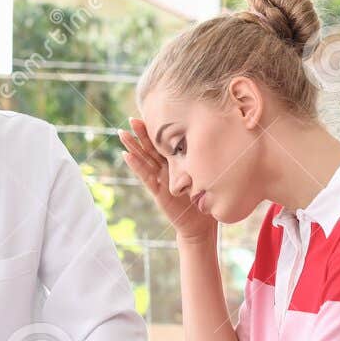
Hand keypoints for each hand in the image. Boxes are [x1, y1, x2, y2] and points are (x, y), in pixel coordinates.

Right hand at [118, 117, 216, 243]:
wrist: (200, 226)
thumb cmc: (207, 200)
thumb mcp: (208, 176)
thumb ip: (207, 162)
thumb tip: (218, 141)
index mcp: (178, 164)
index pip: (167, 143)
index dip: (159, 130)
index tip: (152, 114)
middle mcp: (167, 170)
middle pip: (152, 148)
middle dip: (142, 134)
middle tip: (131, 119)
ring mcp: (161, 180)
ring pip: (144, 160)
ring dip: (133, 147)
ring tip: (122, 134)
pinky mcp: (158, 192)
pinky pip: (145, 176)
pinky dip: (136, 166)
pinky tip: (126, 156)